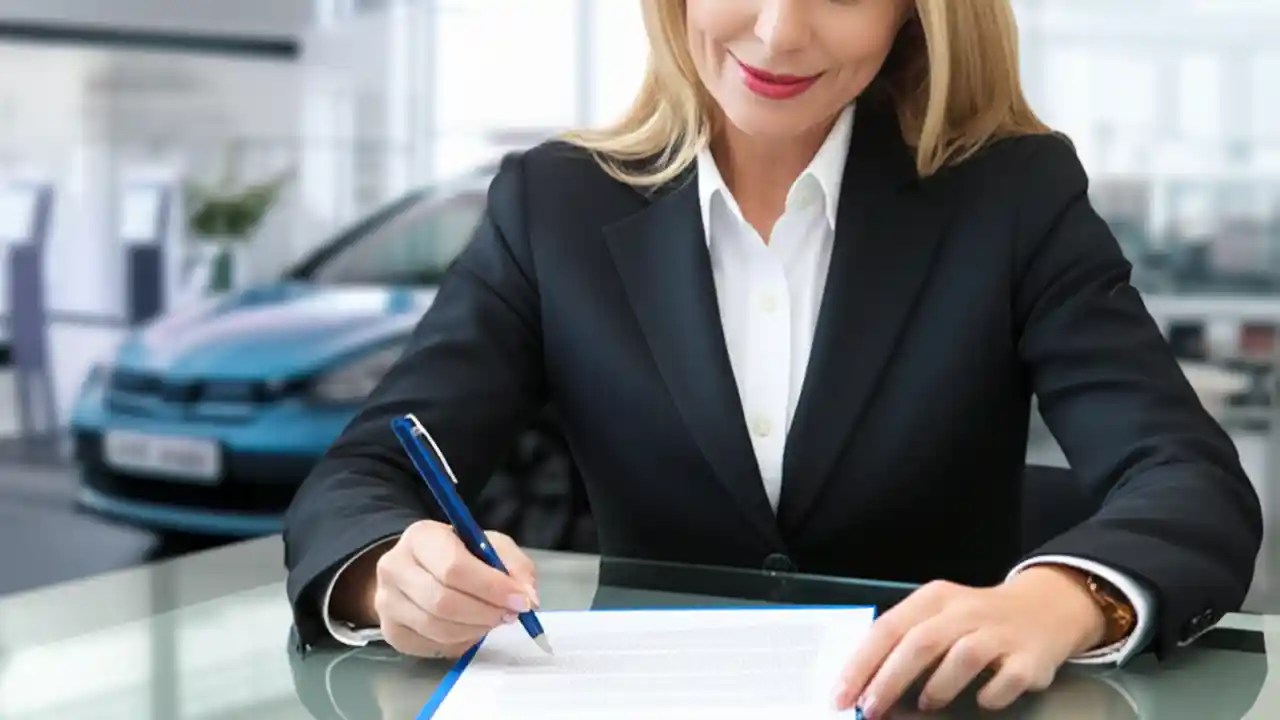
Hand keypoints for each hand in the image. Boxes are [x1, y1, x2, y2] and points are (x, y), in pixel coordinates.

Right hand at [342, 520, 538, 657]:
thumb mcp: (489, 545)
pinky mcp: (390, 630)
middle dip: (485, 612)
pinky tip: (470, 629)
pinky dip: (458, 642)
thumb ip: (514, 565)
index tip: (520, 600)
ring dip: (475, 629)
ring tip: (492, 619)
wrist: (418, 570)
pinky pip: (430, 645)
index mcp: (420, 536)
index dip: (491, 588)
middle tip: (509, 614)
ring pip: (437, 627)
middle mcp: (394, 566)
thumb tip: (528, 597)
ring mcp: (386, 601)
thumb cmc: (458, 554)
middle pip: (443, 601)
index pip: (453, 567)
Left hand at [833, 566, 1105, 716]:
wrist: (1045, 608)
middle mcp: (966, 610)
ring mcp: (1000, 633)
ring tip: (925, 704)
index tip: (841, 696)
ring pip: (961, 657)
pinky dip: (989, 695)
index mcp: (934, 598)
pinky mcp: (1029, 658)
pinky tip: (980, 700)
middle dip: (888, 681)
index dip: (861, 664)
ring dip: (937, 687)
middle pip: (920, 643)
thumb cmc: (975, 620)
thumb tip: (861, 684)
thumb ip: (904, 641)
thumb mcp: (937, 616)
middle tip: (869, 711)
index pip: (888, 628)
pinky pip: (1005, 680)